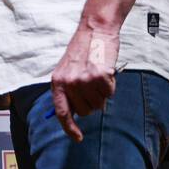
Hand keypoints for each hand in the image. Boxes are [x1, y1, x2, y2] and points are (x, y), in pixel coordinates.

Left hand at [50, 22, 119, 141]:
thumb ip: (67, 91)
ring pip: (99, 104)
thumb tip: (72, 115)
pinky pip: (110, 93)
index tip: (78, 138)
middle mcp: (69, 84)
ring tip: (97, 75)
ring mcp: (84, 81)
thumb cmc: (82, 51)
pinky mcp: (100, 77)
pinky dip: (111, 85)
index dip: (70, 128)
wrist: (94, 30)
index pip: (62, 113)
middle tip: (91, 84)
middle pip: (85, 111)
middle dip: (91, 102)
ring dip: (101, 94)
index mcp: (57, 83)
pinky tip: (106, 71)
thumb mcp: (67, 71)